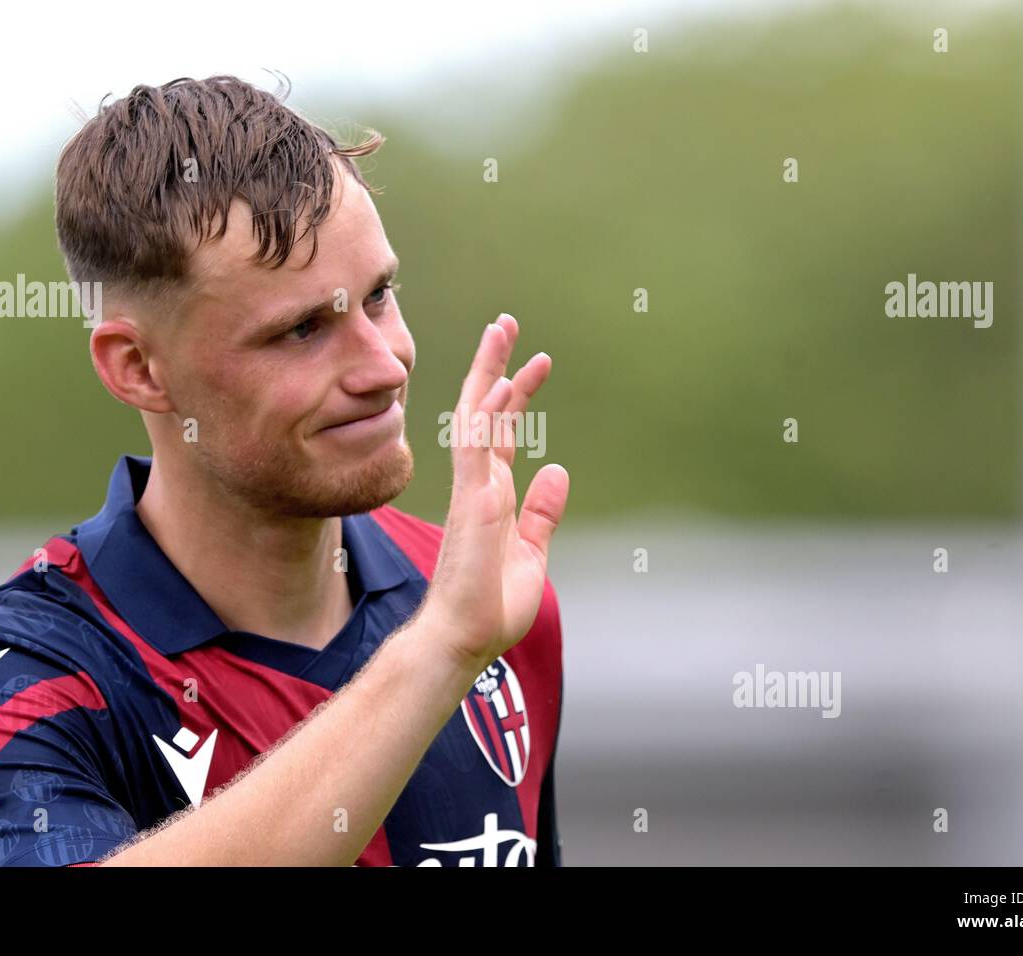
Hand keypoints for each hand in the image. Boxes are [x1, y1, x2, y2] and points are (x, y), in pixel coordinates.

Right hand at [422, 313, 569, 672]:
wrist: (464, 638)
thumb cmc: (490, 604)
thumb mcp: (532, 551)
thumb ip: (542, 512)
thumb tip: (557, 471)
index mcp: (493, 494)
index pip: (503, 431)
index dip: (517, 394)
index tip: (534, 362)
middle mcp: (480, 484)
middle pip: (484, 411)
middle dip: (496, 366)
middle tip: (507, 323)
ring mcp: (472, 491)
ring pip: (475, 418)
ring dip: (488, 373)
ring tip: (502, 331)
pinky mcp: (470, 505)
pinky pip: (474, 452)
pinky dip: (484, 417)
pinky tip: (496, 386)